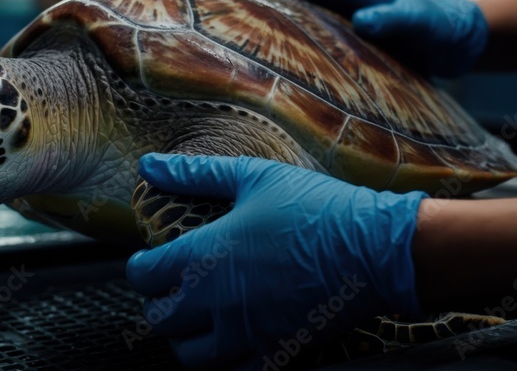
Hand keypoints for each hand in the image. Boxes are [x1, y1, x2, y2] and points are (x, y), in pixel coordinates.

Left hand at [125, 154, 426, 369]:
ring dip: (186, 338)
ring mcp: (248, 332)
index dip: (140, 268)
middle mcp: (218, 302)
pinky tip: (236, 339)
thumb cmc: (316, 207)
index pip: (145, 276)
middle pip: (161, 321)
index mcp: (205, 256)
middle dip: (159, 304)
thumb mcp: (254, 177)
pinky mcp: (278, 350)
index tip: (149, 260)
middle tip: (172, 289)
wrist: (376, 248)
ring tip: (198, 318)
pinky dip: (228, 360)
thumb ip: (196, 173)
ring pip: (192, 356)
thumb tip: (149, 165)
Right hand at [237, 0, 487, 77]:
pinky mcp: (347, 20)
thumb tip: (364, 20)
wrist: (454, 40)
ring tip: (241, 9)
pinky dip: (288, 16)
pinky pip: (311, 13)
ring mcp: (347, 2)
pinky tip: (271, 31)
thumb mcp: (422, 26)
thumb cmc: (439, 32)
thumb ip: (397, 20)